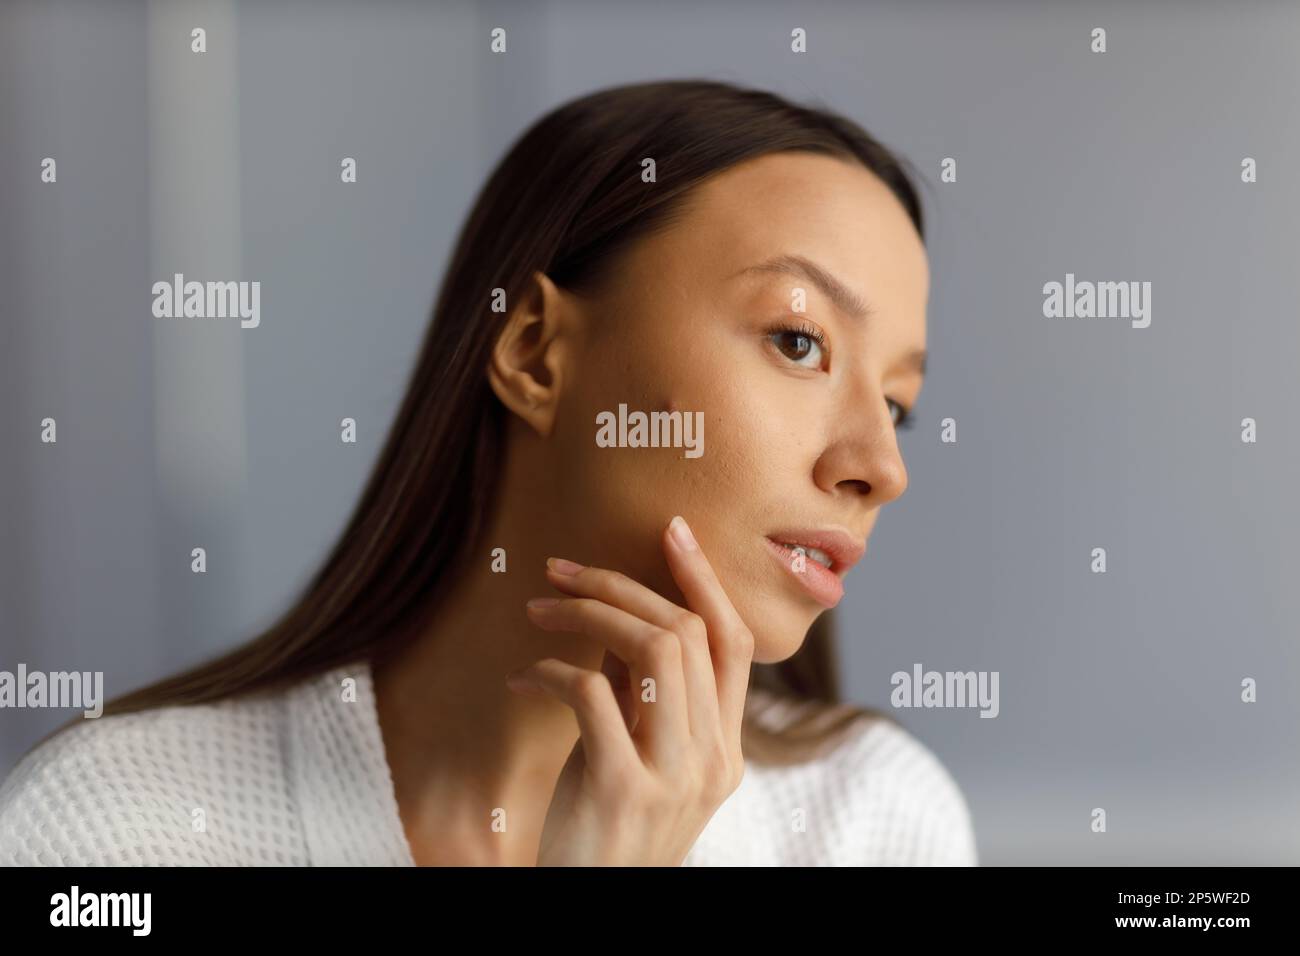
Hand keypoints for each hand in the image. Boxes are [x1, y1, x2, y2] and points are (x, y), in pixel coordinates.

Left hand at [506, 515, 754, 865]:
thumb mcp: (636, 756)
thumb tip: (618, 614)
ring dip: (586, 614)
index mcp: (725, 750)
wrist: (591, 907)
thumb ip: (639, 691)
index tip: (671, 531)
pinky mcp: (623, 788)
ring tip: (538, 610)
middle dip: (619, 586)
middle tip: (561, 569)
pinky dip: (550, 671)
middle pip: (685, 633)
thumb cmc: (603, 829)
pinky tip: (521, 679)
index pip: (733, 643)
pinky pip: (591, 693)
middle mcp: (712, 759)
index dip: (704, 580)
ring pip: (651, 649)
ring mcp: (674, 775)